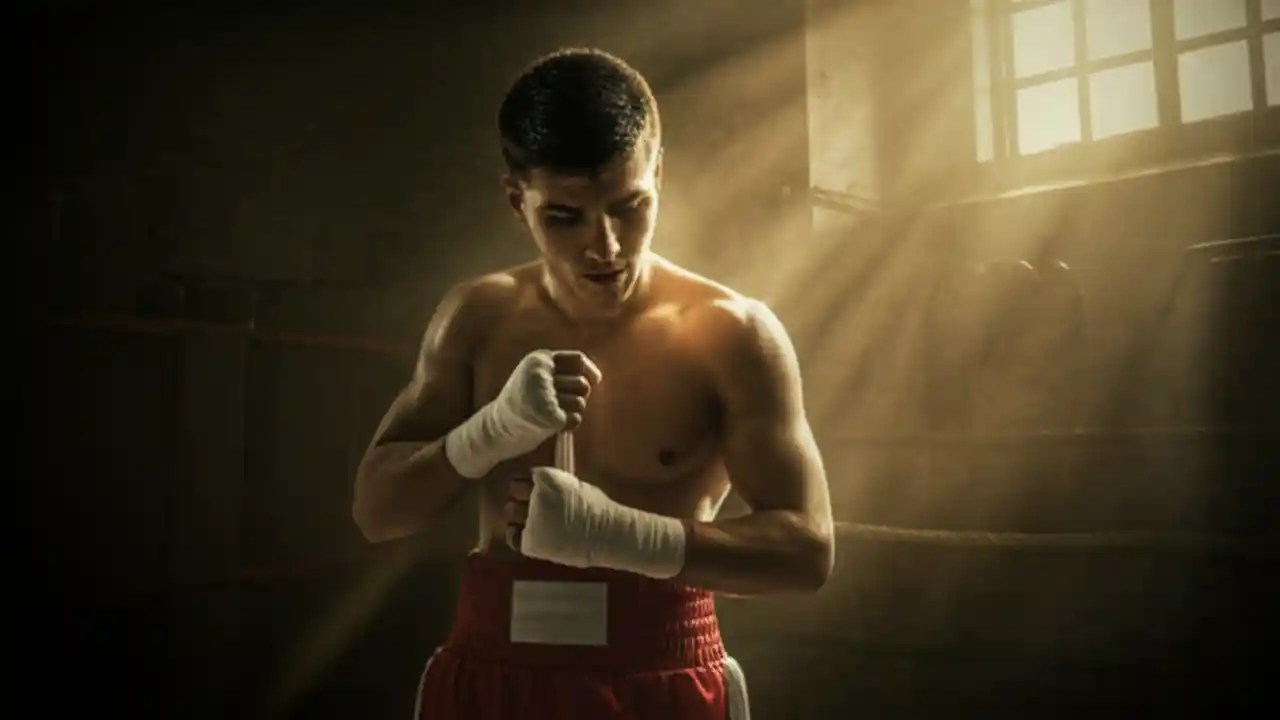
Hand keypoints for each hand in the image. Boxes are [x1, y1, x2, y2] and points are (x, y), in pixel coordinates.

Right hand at [444, 349, 600, 478]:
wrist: (495, 428)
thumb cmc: (520, 403)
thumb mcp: (535, 377)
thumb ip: (559, 372)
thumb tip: (596, 378)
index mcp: (538, 360)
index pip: (577, 360)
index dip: (590, 371)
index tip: (595, 380)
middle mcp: (541, 373)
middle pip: (582, 384)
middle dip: (577, 396)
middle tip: (557, 404)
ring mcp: (544, 394)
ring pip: (580, 402)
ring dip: (571, 412)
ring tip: (550, 414)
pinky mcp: (548, 415)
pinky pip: (575, 419)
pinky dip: (568, 425)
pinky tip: (553, 427)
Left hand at [503, 467, 686, 578]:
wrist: (607, 534)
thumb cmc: (598, 508)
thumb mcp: (575, 486)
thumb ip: (556, 485)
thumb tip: (545, 487)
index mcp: (547, 478)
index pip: (525, 475)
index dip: (528, 483)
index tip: (532, 489)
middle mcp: (534, 495)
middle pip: (513, 490)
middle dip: (520, 495)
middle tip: (530, 504)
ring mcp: (531, 518)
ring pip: (510, 512)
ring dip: (517, 514)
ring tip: (530, 520)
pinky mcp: (530, 540)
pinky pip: (513, 536)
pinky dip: (516, 534)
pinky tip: (526, 535)